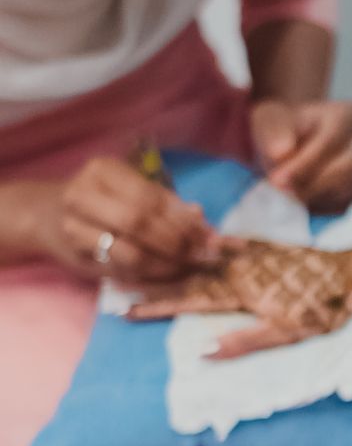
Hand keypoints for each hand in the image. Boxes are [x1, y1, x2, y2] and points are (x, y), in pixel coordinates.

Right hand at [37, 159, 221, 282]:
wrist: (47, 214)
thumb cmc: (101, 200)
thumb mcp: (131, 190)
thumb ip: (165, 202)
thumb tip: (201, 219)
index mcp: (103, 170)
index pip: (150, 197)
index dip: (183, 219)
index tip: (209, 236)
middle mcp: (83, 194)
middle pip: (139, 223)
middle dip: (176, 243)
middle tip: (201, 256)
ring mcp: (75, 227)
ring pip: (130, 253)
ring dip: (166, 264)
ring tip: (187, 267)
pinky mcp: (77, 255)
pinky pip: (121, 270)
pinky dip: (148, 275)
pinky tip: (166, 273)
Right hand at [126, 239, 351, 357]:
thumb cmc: (326, 309)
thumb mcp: (289, 334)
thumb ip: (245, 342)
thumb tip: (203, 353)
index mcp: (241, 293)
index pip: (190, 301)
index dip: (158, 306)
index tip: (128, 310)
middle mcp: (241, 270)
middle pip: (189, 276)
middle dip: (154, 281)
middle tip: (120, 284)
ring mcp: (253, 255)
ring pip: (203, 257)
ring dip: (173, 259)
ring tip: (145, 258)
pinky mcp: (267, 247)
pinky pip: (230, 242)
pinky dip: (208, 241)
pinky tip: (195, 236)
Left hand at [250, 99, 351, 212]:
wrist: (290, 143)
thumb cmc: (282, 128)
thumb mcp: (270, 120)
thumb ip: (274, 132)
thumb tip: (280, 153)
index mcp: (347, 114)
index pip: (332, 140)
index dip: (305, 163)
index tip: (277, 179)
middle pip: (349, 167)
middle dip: (313, 184)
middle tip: (281, 192)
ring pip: (349, 190)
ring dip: (315, 197)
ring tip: (287, 195)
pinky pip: (344, 205)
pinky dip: (320, 207)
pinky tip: (299, 201)